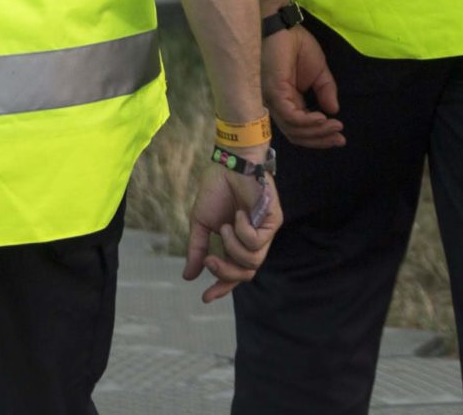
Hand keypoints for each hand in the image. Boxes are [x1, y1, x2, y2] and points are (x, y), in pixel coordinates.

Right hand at [184, 165, 280, 303]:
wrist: (228, 164)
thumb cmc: (217, 190)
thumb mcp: (201, 224)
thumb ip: (197, 250)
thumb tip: (189, 276)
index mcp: (236, 244)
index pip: (234, 274)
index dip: (221, 288)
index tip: (205, 298)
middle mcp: (253, 241)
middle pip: (246, 274)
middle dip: (225, 273)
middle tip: (210, 260)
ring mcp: (265, 232)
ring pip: (252, 261)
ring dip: (232, 247)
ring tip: (225, 227)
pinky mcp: (273, 221)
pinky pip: (257, 241)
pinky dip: (242, 232)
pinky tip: (238, 214)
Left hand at [262, 27, 343, 148]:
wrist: (286, 28)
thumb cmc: (298, 46)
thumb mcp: (319, 72)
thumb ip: (325, 91)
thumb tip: (334, 111)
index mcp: (289, 102)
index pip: (301, 129)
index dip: (320, 137)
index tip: (340, 138)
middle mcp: (279, 107)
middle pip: (296, 135)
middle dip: (320, 140)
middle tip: (340, 139)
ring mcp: (274, 102)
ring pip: (293, 129)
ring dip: (317, 131)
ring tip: (335, 126)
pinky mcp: (274, 94)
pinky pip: (291, 116)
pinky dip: (308, 121)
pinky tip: (323, 118)